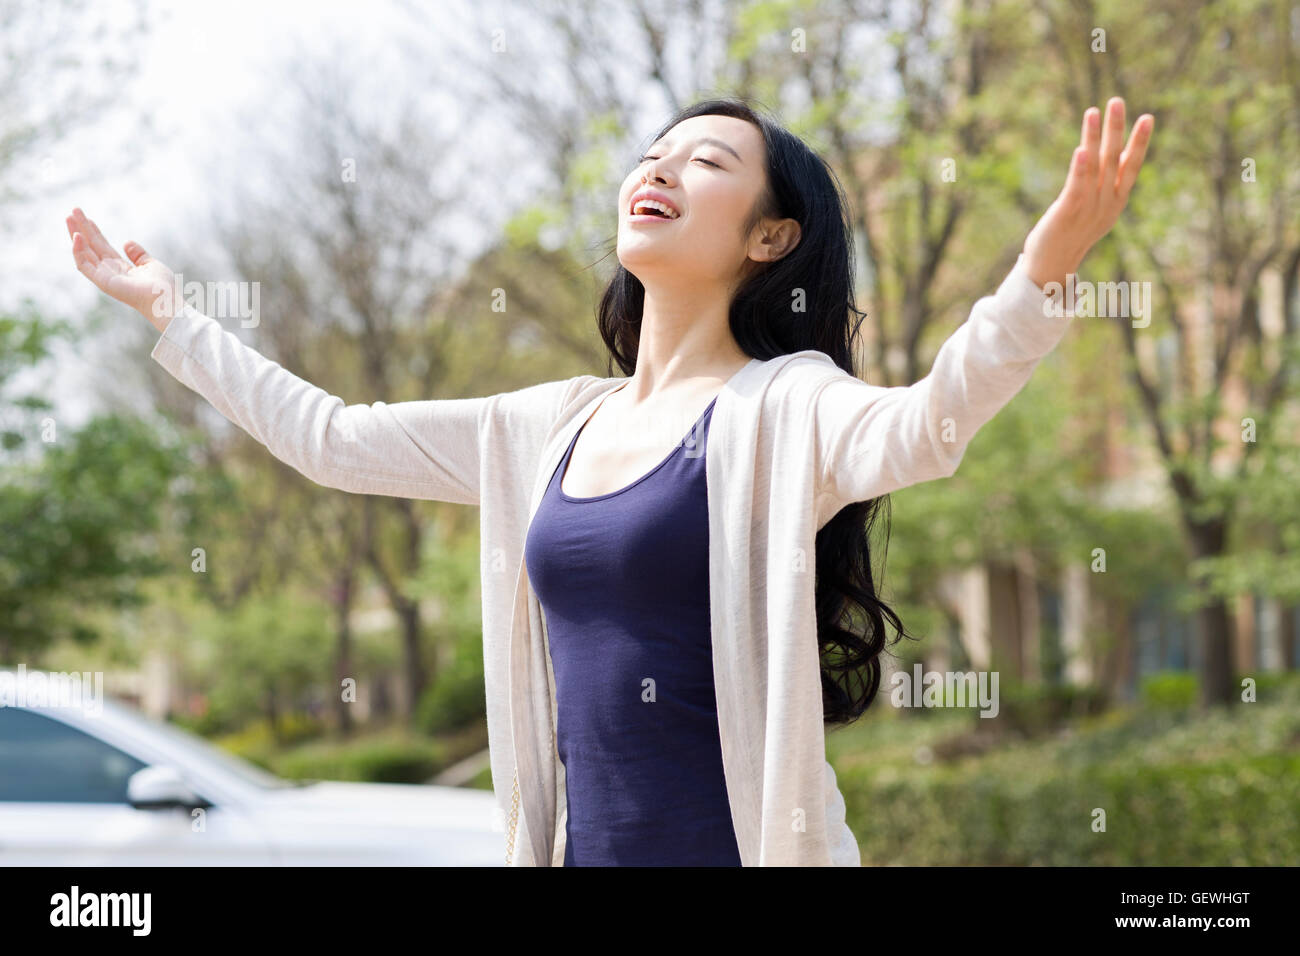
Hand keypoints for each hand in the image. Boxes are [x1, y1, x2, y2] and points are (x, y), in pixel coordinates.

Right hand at [66, 207, 181, 333]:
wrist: (166, 299)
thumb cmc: (163, 286)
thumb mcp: (150, 264)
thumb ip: (138, 254)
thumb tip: (127, 242)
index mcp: (120, 267)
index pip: (102, 246)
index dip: (95, 231)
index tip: (88, 217)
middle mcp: (109, 271)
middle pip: (91, 246)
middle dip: (81, 228)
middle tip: (73, 210)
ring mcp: (104, 276)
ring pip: (83, 253)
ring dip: (75, 235)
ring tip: (69, 217)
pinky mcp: (102, 282)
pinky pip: (84, 265)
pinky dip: (78, 251)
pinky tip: (77, 236)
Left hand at [1022, 97, 1153, 291]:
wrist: (1052, 266)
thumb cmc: (1072, 234)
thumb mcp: (1097, 209)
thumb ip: (1106, 185)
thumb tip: (1116, 155)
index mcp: (1116, 202)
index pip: (1132, 167)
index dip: (1140, 142)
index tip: (1148, 117)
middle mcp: (1106, 204)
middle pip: (1114, 160)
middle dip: (1116, 130)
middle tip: (1118, 101)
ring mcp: (1088, 209)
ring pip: (1095, 167)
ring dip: (1094, 138)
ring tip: (1094, 111)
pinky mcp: (1068, 213)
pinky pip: (1076, 186)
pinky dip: (1080, 168)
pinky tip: (1081, 149)